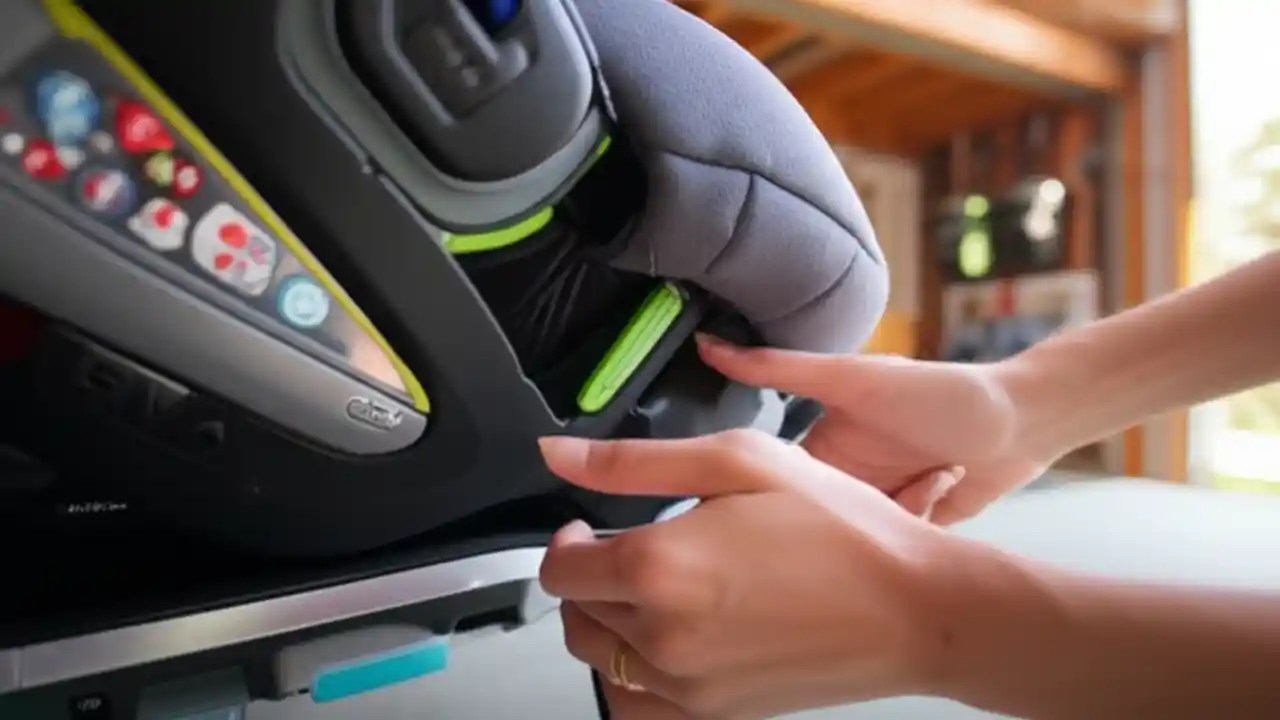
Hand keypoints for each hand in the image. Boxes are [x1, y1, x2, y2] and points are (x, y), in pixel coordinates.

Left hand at [538, 430, 958, 718]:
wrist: (913, 605)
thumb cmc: (842, 530)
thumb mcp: (737, 460)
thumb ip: (634, 462)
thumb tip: (558, 455)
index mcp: (660, 567)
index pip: (561, 568)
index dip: (565, 539)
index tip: (588, 525)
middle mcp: (664, 636)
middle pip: (575, 616)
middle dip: (586, 579)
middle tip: (625, 552)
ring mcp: (689, 685)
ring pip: (600, 663)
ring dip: (604, 627)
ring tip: (645, 596)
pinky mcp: (716, 714)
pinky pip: (637, 710)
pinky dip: (631, 682)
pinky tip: (662, 647)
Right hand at [697, 335, 1051, 524]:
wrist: (1023, 419)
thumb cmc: (939, 390)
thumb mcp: (851, 378)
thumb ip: (778, 369)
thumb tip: (707, 344)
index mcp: (818, 448)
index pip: (769, 485)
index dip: (764, 497)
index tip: (763, 503)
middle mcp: (843, 482)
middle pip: (814, 524)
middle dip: (836, 518)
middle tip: (857, 500)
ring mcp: (880, 510)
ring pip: (857, 541)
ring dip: (893, 511)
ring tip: (927, 470)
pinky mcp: (914, 532)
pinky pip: (898, 546)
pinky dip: (921, 519)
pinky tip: (945, 483)